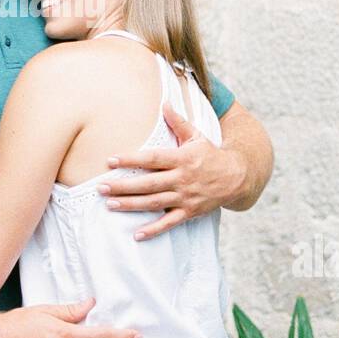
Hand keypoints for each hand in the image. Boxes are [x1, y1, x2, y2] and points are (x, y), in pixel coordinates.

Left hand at [99, 100, 247, 240]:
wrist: (238, 177)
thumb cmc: (211, 154)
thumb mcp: (197, 135)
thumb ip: (178, 122)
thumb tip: (164, 102)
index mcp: (182, 159)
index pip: (152, 159)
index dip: (131, 160)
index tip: (110, 160)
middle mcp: (182, 179)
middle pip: (148, 183)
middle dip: (123, 186)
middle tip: (101, 187)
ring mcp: (185, 197)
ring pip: (154, 203)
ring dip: (131, 205)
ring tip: (110, 204)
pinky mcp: (190, 212)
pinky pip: (169, 223)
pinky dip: (154, 230)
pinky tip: (136, 235)